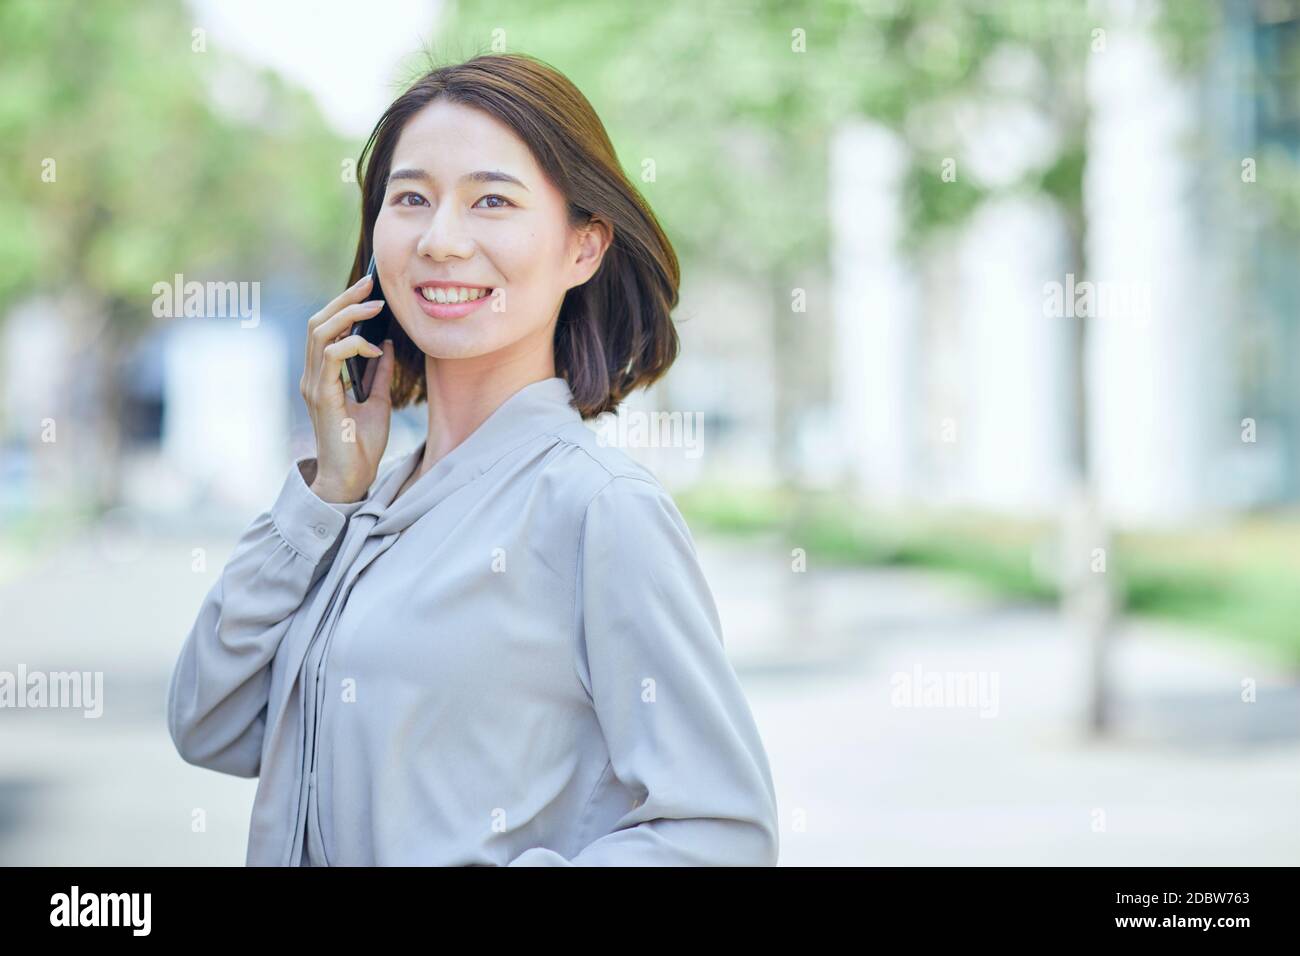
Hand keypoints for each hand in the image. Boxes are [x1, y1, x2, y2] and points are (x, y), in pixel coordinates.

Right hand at [299, 272, 395, 502]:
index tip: (369, 290)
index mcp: (322, 376)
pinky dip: (353, 345)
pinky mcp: (322, 396)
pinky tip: (374, 350)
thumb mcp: (377, 401)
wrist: (353, 478)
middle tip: (371, 284)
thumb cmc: (361, 445)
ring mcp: (314, 385)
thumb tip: (386, 344)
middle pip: (317, 322)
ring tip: (375, 306)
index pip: (324, 329)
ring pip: (320, 333)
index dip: (343, 306)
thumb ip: (378, 373)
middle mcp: (312, 377)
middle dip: (344, 299)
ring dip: (348, 315)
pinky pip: (331, 356)